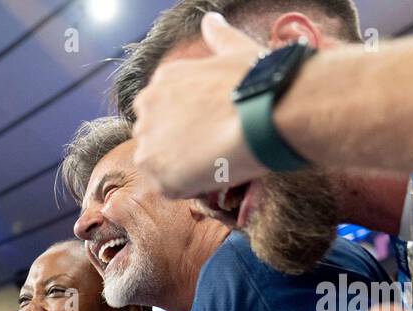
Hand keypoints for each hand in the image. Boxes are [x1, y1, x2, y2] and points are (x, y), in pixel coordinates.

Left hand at [130, 13, 267, 197]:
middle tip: (213, 148)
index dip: (189, 124)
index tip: (211, 128)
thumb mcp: (235, 49)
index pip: (164, 111)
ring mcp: (149, 144)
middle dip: (179, 147)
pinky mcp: (158, 176)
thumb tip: (211, 19)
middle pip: (157, 139)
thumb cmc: (257, 83)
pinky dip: (191, 188)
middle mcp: (146, 110)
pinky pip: (172, 189)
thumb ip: (218, 37)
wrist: (265, 115)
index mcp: (161, 81)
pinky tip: (214, 173)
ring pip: (161, 166)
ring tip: (216, 160)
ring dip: (184, 168)